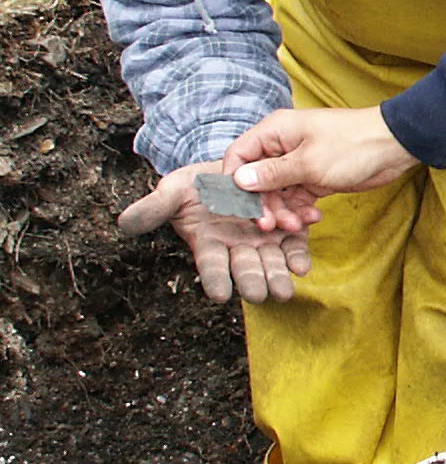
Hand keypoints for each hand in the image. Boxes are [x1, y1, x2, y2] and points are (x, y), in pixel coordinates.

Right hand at [115, 160, 314, 303]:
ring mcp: (263, 241)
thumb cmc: (197, 185)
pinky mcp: (287, 229)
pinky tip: (303, 265)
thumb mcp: (173, 191)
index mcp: (208, 244)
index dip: (214, 281)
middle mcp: (237, 249)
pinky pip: (294, 243)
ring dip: (279, 276)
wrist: (233, 168)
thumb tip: (124, 223)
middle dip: (253, 283)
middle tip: (260, 296)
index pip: (209, 267)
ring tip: (286, 290)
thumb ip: (154, 208)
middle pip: (245, 271)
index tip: (218, 294)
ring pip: (272, 263)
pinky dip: (299, 254)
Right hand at [222, 106, 419, 229]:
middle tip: (271, 225)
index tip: (239, 207)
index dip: (234, 182)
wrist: (395, 147)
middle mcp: (282, 146)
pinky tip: (312, 218)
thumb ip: (272, 173)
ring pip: (276, 193)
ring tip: (297, 224)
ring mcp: (298, 162)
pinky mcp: (314, 177)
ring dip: (284, 211)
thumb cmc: (353, 145)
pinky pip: (296, 198)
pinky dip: (300, 210)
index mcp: (275, 132)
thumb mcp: (308, 162)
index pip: (238, 156)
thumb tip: (238, 180)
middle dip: (263, 204)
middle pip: (256, 180)